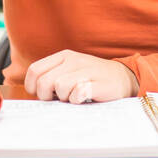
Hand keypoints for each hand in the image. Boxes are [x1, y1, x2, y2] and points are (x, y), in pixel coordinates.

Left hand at [24, 50, 139, 103]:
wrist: (125, 78)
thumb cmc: (92, 79)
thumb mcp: (70, 71)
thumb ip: (52, 76)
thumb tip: (34, 92)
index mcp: (63, 56)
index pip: (34, 70)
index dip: (33, 87)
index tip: (44, 96)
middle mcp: (73, 60)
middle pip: (44, 82)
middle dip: (47, 97)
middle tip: (59, 99)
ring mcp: (87, 70)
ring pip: (60, 87)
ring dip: (65, 98)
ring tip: (74, 97)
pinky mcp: (98, 83)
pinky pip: (78, 93)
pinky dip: (77, 100)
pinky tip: (84, 99)